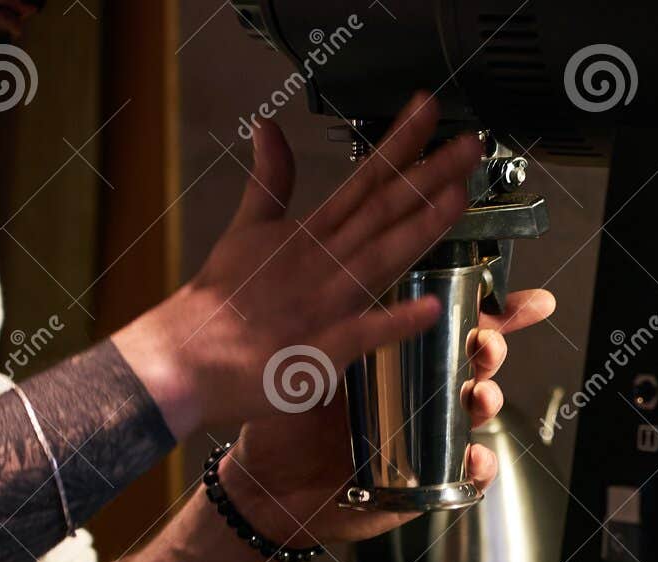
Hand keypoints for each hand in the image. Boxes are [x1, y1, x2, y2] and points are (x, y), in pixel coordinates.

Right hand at [114, 94, 480, 436]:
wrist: (186, 357)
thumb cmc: (221, 299)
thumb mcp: (247, 229)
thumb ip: (268, 179)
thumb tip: (267, 127)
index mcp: (311, 233)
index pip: (365, 178)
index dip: (401, 142)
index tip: (430, 108)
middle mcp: (324, 260)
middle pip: (384, 209)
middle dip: (430, 175)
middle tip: (470, 145)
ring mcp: (325, 302)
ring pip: (381, 258)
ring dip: (420, 229)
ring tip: (457, 200)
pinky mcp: (322, 347)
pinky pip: (364, 333)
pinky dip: (395, 321)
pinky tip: (430, 308)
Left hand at [216, 290, 556, 546]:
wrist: (271, 483)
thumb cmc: (290, 418)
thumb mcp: (311, 356)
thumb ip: (339, 318)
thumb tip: (359, 262)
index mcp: (399, 352)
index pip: (456, 323)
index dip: (498, 312)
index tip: (533, 301)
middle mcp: (421, 389)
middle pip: (476, 360)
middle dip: (492, 347)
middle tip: (484, 341)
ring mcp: (428, 432)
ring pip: (477, 410)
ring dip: (488, 398)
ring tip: (479, 394)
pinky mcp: (429, 477)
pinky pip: (468, 471)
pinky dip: (478, 464)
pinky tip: (474, 456)